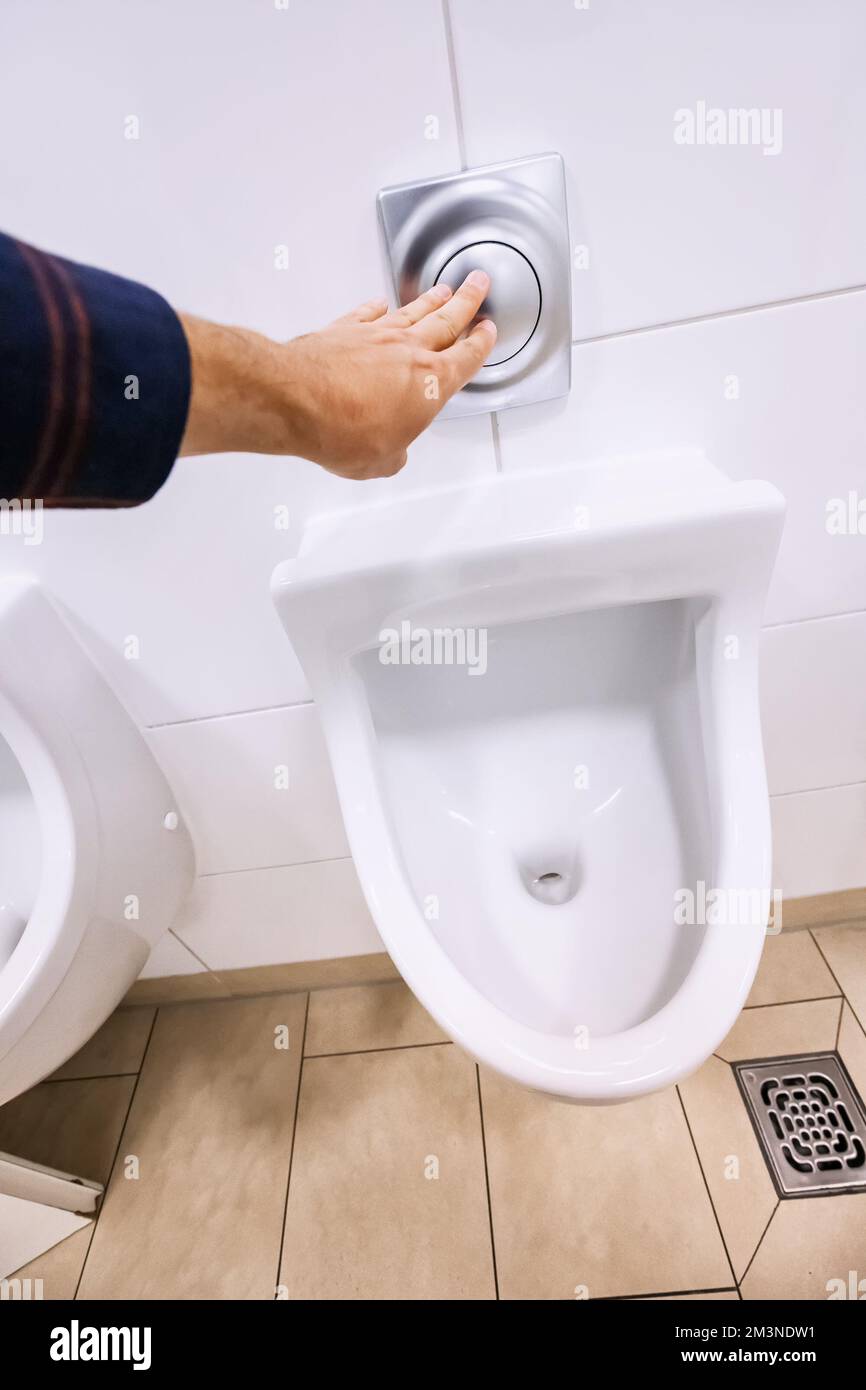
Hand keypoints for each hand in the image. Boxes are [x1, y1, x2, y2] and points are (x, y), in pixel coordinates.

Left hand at [280, 271, 495, 477]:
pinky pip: (367, 313)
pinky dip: (376, 307)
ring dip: (431, 301)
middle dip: (467, 302)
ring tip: (443, 290)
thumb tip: (392, 451)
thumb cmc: (344, 430)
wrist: (297, 400)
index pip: (466, 357)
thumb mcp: (382, 461)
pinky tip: (380, 303)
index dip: (481, 343)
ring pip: (412, 312)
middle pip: (447, 320)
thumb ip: (395, 452)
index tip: (488, 330)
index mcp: (432, 383)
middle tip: (478, 284)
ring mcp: (376, 336)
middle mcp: (410, 351)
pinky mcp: (344, 330)